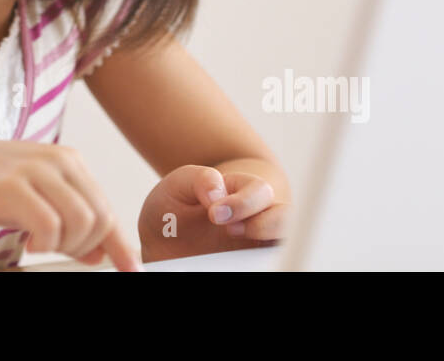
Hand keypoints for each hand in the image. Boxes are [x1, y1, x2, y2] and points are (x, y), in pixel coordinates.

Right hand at [0, 139, 141, 270]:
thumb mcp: (34, 200)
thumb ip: (68, 221)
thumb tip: (101, 253)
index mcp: (69, 161)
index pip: (108, 208)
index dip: (121, 244)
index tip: (133, 269)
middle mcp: (59, 160)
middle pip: (101, 218)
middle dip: (85, 246)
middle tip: (55, 250)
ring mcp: (36, 170)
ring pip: (82, 222)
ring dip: (64, 245)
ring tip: (37, 243)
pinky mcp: (13, 186)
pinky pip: (50, 226)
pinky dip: (45, 242)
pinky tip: (28, 242)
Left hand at [137, 164, 290, 262]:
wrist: (158, 241)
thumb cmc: (173, 206)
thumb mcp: (179, 184)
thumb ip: (201, 179)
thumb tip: (218, 194)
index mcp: (241, 192)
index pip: (260, 192)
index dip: (243, 203)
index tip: (214, 214)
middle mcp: (256, 218)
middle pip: (285, 218)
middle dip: (266, 224)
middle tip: (230, 230)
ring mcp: (253, 245)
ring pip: (283, 244)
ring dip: (270, 246)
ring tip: (238, 255)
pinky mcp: (248, 264)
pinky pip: (267, 263)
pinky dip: (266, 263)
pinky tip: (239, 265)